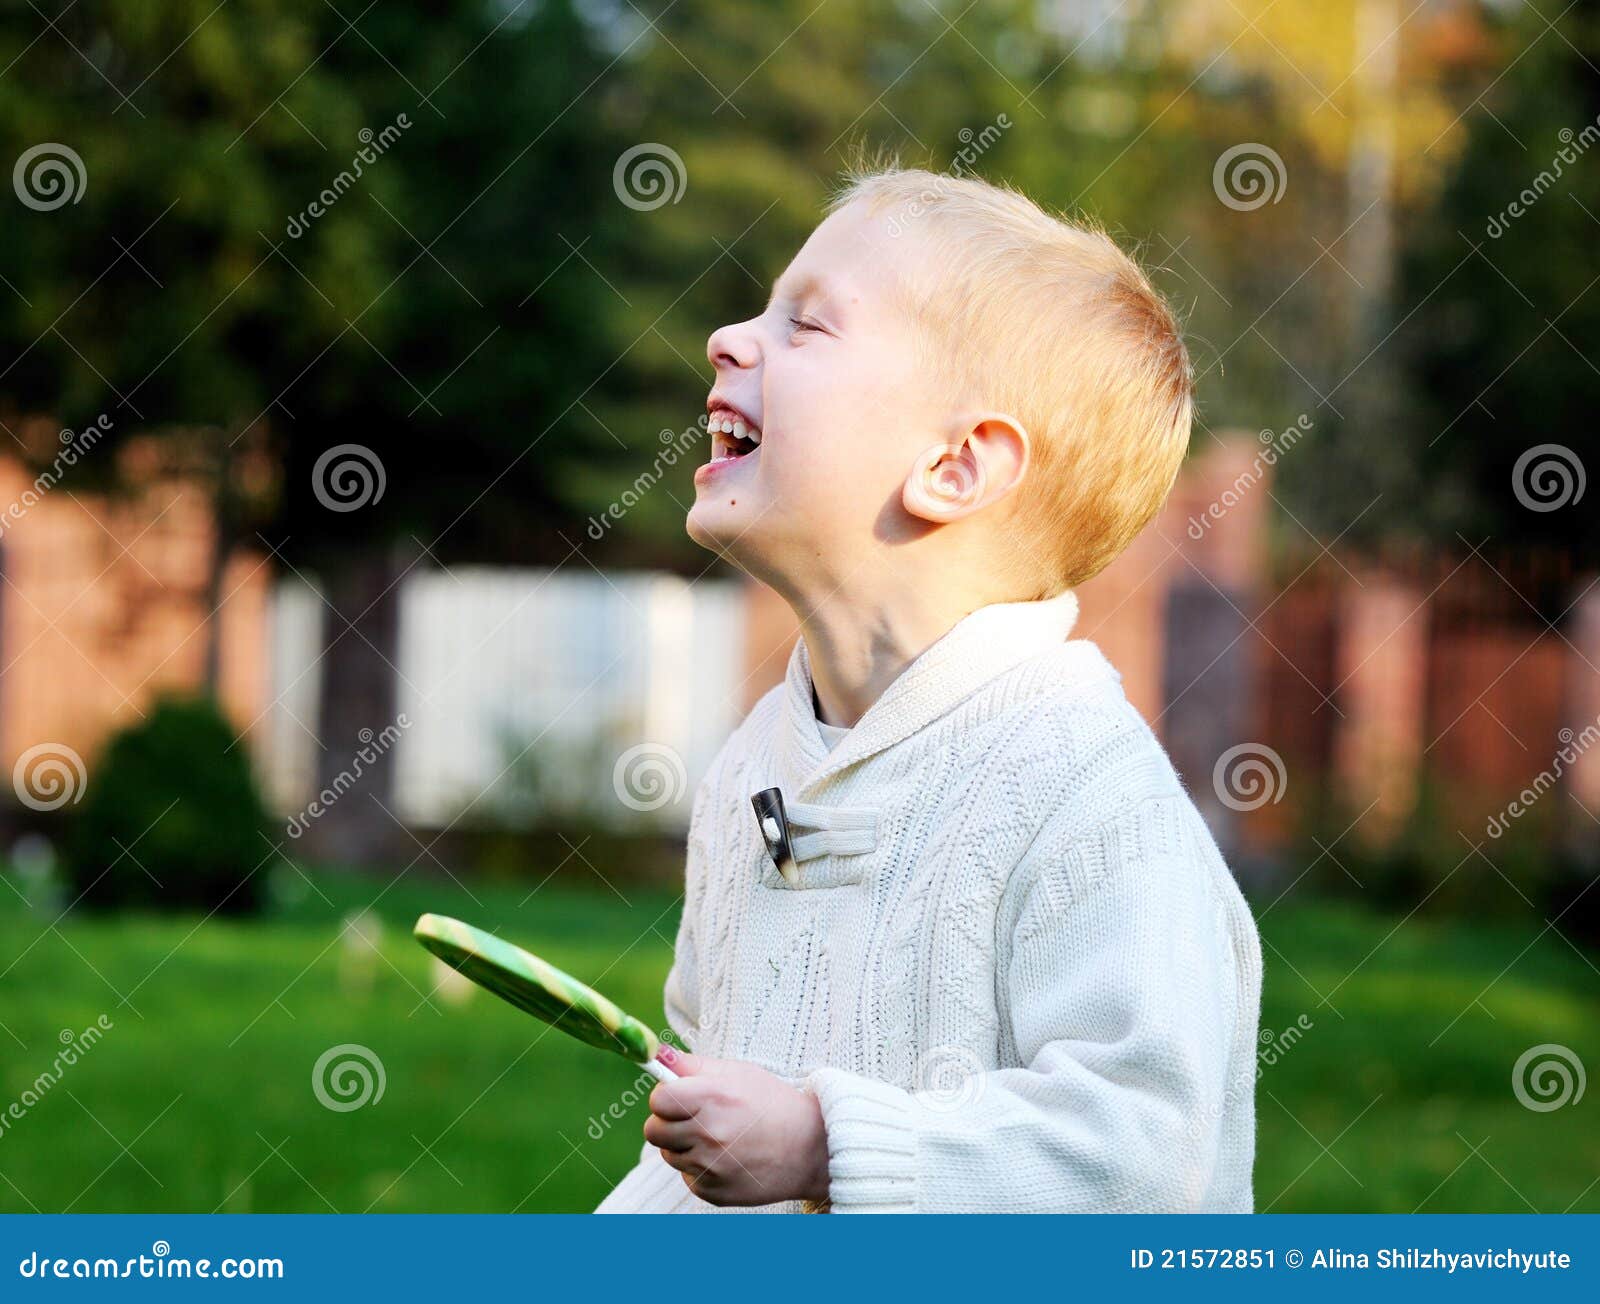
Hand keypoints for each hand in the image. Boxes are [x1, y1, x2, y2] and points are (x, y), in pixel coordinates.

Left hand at [643, 1045, 829, 1205]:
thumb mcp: (738, 1073)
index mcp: (711, 1098)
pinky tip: (727, 1157)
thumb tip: (658, 1056)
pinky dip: (700, 1167)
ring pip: (669, 1155)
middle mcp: (708, 1134)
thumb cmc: (772, 1103)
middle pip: (654, 1131)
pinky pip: (687, 1176)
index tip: (677, 1097)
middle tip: (693, 1117)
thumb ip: (692, 1066)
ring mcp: (710, 1167)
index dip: (665, 1097)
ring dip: (684, 1145)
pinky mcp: (712, 1192)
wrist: (810, 1148)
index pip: (658, 1100)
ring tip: (718, 1136)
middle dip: (668, 1122)